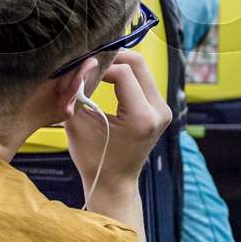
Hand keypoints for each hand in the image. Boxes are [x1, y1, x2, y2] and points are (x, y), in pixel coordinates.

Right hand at [65, 50, 172, 197]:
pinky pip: (144, 81)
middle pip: (138, 64)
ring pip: (142, 69)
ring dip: (119, 65)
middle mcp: (160, 111)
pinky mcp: (162, 109)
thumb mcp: (76, 124)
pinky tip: (108, 79)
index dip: (100, 66)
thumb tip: (80, 63)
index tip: (82, 72)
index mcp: (142, 117)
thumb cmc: (93, 159)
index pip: (123, 72)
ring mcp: (164, 110)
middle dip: (112, 58)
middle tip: (90, 62)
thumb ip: (75, 92)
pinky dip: (126, 76)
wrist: (114, 183)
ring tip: (96, 71)